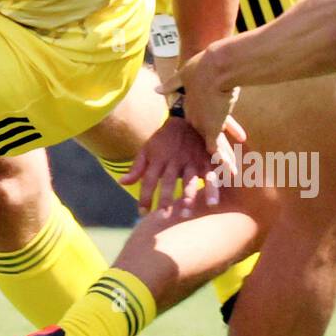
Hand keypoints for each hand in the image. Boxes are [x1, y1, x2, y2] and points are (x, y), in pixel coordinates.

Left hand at [121, 115, 239, 215]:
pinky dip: (213, 187)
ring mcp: (191, 160)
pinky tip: (213, 202)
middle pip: (168, 181)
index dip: (144, 196)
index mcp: (158, 158)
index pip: (148, 180)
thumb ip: (136, 168)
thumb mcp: (147, 150)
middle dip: (166, 198)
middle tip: (163, 216)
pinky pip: (211, 174)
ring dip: (188, 196)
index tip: (142, 213)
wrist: (185, 119)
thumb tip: (122, 183)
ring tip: (186, 213)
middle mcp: (174, 160)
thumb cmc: (163, 140)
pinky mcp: (206, 160)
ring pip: (190, 180)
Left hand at [159, 55, 245, 161]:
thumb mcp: (184, 74)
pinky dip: (222, 157)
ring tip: (223, 172)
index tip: (198, 140)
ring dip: (218, 159)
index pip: (194, 122)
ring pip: (211, 145)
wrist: (216, 67)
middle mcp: (194, 118)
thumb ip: (171, 84)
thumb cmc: (203, 67)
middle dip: (205, 152)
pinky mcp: (214, 126)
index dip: (197, 131)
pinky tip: (228, 170)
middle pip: (200, 138)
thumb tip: (156, 89)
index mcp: (187, 107)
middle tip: (206, 166)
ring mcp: (204, 123)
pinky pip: (217, 146)